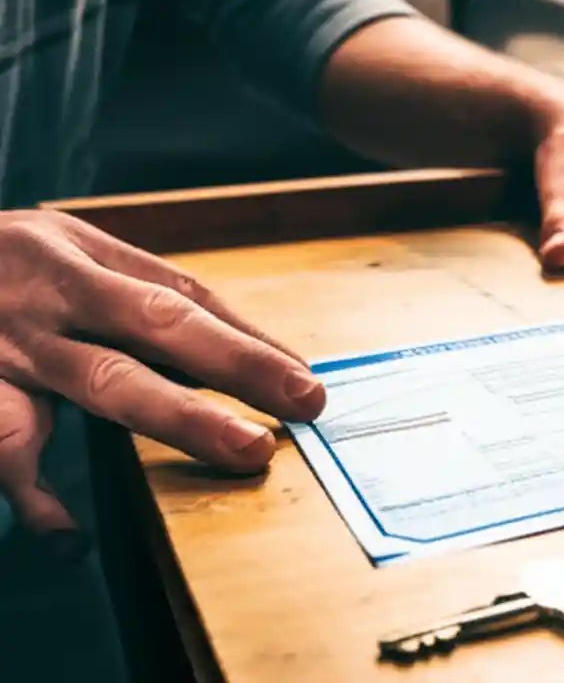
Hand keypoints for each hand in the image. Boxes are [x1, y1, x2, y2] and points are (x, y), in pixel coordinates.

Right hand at [0, 210, 324, 542]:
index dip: (251, 339)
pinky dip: (36, 496)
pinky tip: (67, 537)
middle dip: (240, 363)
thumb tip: (243, 349)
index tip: (307, 382)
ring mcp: (6, 343)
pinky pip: (6, 446)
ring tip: (241, 450)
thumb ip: (137, 296)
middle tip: (304, 401)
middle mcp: (50, 290)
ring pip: (102, 378)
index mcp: (80, 253)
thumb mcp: (59, 255)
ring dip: (180, 415)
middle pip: (160, 324)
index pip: (185, 295)